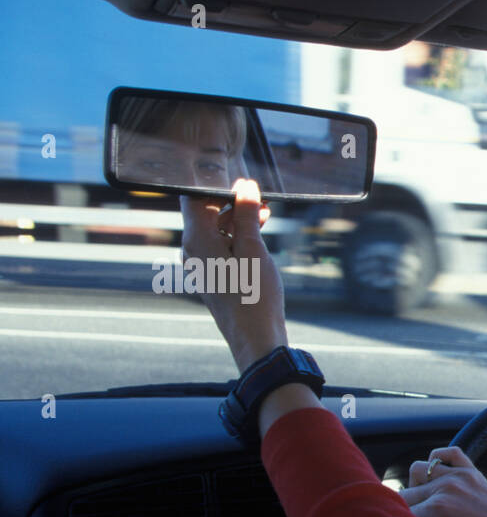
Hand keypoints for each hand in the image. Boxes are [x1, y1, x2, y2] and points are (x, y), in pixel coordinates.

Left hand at [180, 178, 286, 371]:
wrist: (255, 337)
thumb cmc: (253, 295)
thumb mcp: (254, 249)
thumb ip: (246, 214)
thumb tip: (244, 185)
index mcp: (196, 239)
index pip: (193, 197)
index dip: (214, 183)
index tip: (238, 178)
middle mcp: (193, 250)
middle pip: (205, 212)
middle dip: (231, 201)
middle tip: (258, 195)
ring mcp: (202, 265)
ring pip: (216, 230)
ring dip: (238, 219)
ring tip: (264, 213)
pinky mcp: (213, 276)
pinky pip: (221, 247)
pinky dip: (238, 237)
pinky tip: (259, 236)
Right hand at [401, 446, 486, 516]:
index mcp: (439, 507)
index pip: (401, 514)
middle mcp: (447, 486)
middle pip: (406, 493)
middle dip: (407, 512)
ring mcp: (461, 475)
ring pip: (419, 469)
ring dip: (416, 487)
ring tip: (426, 507)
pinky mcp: (473, 472)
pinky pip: (448, 453)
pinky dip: (438, 460)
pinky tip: (439, 478)